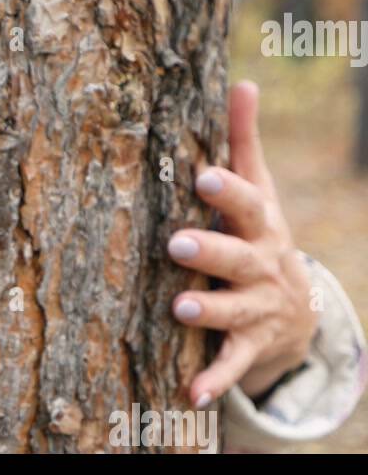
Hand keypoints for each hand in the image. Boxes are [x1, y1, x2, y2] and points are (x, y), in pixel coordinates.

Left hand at [167, 81, 316, 406]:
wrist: (298, 309)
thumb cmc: (260, 235)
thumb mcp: (261, 191)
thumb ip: (244, 142)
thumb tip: (242, 80)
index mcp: (260, 224)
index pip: (246, 202)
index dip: (227, 189)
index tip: (202, 174)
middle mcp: (262, 264)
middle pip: (238, 255)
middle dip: (210, 250)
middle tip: (176, 244)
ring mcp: (259, 306)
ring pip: (234, 309)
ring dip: (209, 310)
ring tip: (180, 307)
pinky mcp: (253, 345)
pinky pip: (234, 363)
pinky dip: (215, 379)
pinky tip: (193, 395)